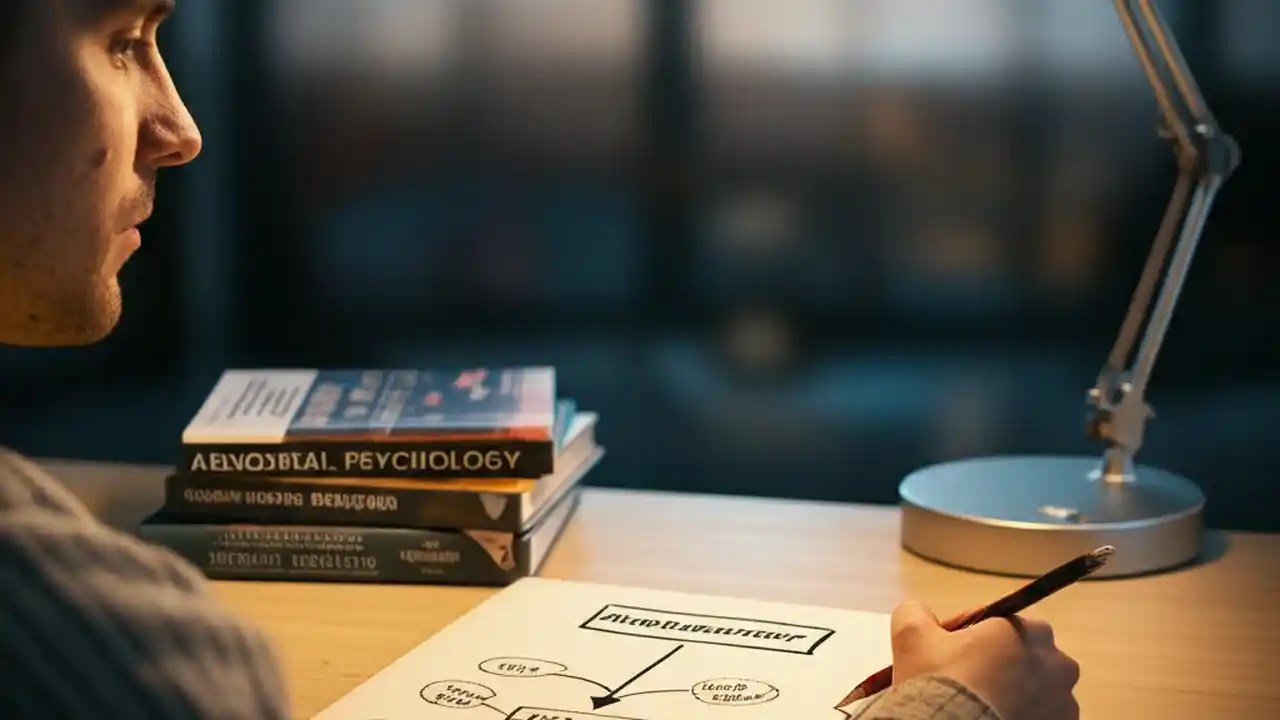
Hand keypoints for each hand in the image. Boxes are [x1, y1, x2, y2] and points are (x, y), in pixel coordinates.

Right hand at [888, 601, 1080, 719]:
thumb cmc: (940, 682)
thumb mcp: (911, 636)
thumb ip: (915, 613)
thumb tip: (919, 613)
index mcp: (1026, 630)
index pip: (1001, 627)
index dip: (973, 640)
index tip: (951, 658)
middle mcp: (1057, 663)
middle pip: (1025, 659)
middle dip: (1001, 668)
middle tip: (967, 685)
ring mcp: (1065, 703)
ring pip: (1037, 693)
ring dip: (1016, 698)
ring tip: (981, 708)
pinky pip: (1043, 719)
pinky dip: (1023, 719)